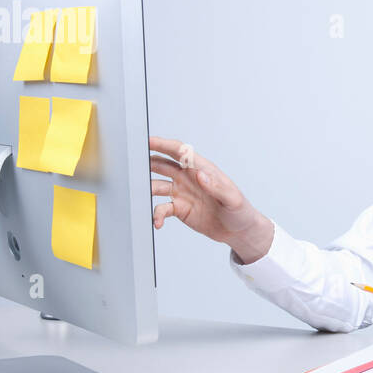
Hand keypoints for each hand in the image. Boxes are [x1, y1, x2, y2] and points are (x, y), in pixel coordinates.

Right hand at [149, 136, 273, 261]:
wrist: (238, 231)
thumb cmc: (240, 211)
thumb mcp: (232, 199)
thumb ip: (216, 187)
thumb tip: (200, 174)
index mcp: (202, 168)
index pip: (179, 151)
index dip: (163, 144)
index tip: (147, 141)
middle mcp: (188, 178)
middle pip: (161, 164)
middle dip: (146, 162)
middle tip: (132, 164)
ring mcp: (182, 192)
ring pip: (156, 185)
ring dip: (147, 190)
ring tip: (139, 197)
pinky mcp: (179, 208)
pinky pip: (161, 208)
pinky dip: (156, 214)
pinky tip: (157, 222)